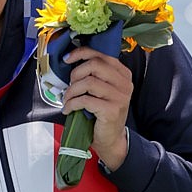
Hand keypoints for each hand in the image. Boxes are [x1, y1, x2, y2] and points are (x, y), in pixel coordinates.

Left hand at [61, 46, 131, 169]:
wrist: (110, 138)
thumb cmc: (102, 112)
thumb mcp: (101, 89)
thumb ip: (94, 74)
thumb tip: (70, 60)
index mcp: (122, 74)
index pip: (101, 55)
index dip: (81, 53)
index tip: (67, 59)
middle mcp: (124, 83)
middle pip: (94, 65)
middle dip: (76, 74)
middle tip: (69, 86)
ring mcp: (120, 97)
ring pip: (88, 82)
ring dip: (71, 91)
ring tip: (67, 100)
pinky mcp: (112, 110)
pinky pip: (85, 100)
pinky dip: (72, 104)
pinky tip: (68, 109)